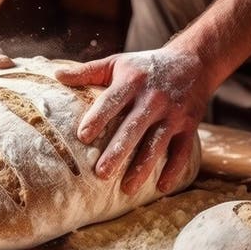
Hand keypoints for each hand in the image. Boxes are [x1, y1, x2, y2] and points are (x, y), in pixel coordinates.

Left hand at [54, 47, 210, 194]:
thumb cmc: (145, 66)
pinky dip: (174, 169)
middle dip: (118, 151)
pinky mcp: (189, 125)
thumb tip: (56, 76)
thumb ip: (88, 72)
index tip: (82, 136)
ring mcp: (173, 114)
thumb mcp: (117, 63)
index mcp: (132, 82)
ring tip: (127, 188)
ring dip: (143, 167)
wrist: (193, 61)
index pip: (112, 101)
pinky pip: (183, 150)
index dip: (97, 117)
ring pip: (157, 143)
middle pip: (134, 128)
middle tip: (101, 174)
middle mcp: (153, 99)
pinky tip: (162, 187)